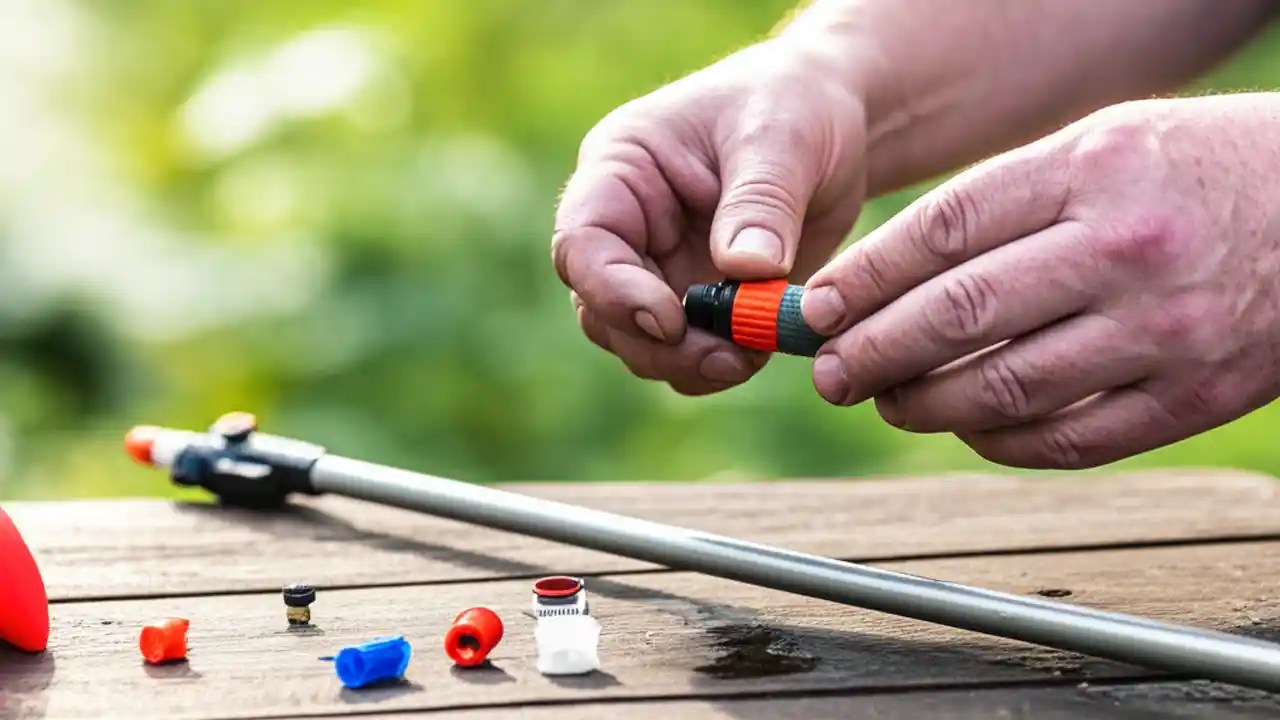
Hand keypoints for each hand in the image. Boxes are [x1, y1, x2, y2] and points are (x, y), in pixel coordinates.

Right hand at [552, 38, 867, 394]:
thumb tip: (748, 271)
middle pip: (601, 309)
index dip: (614, 291)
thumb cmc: (795, 105)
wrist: (834, 123)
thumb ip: (761, 202)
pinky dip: (719, 366)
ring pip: (638, 342)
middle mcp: (626, 227)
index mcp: (620, 170)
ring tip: (753, 355)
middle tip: (728, 359)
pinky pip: (687, 353)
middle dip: (658, 346)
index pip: (583, 242)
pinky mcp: (698, 302)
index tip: (672, 321)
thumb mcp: (782, 136)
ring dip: (687, 364)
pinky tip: (763, 351)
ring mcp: (658, 270)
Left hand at [802, 95, 1279, 467]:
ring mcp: (1162, 332)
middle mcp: (1124, 251)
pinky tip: (965, 428)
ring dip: (923, 406)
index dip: (863, 279)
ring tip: (887, 400)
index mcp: (1091, 171)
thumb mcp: (1097, 147)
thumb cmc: (1193, 171)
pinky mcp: (1192, 399)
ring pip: (1004, 390)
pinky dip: (998, 443)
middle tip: (831, 372)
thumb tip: (883, 277)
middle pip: (959, 315)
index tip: (817, 308)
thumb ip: (998, 205)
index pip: (943, 232)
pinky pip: (1067, 442)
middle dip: (872, 352)